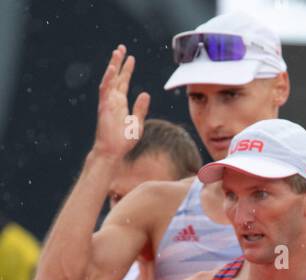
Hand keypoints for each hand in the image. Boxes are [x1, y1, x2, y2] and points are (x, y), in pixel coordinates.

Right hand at [94, 45, 149, 161]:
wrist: (113, 152)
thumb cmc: (123, 141)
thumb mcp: (137, 124)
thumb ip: (140, 108)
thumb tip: (145, 93)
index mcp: (121, 103)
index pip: (124, 82)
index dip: (127, 70)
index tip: (131, 58)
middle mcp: (113, 100)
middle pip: (116, 77)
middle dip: (119, 62)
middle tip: (122, 48)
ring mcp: (108, 102)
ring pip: (110, 79)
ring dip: (113, 66)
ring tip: (117, 52)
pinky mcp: (104, 107)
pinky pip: (106, 90)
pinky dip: (109, 79)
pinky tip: (113, 69)